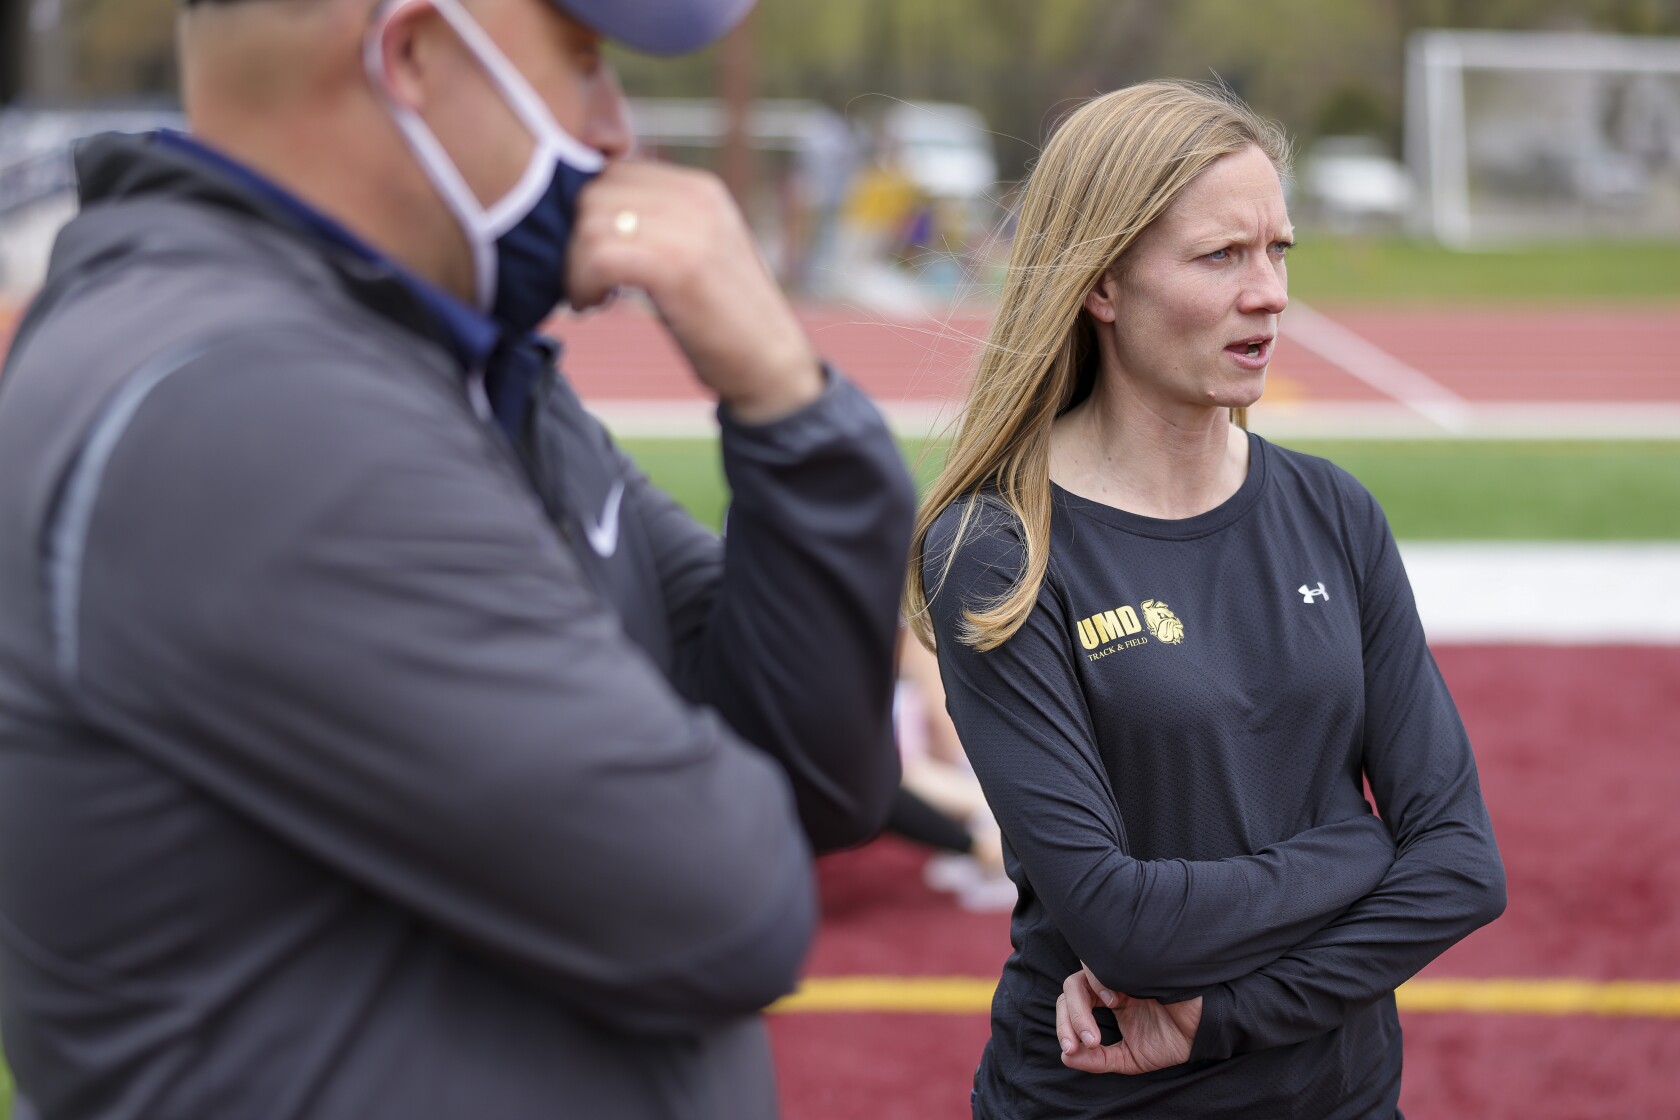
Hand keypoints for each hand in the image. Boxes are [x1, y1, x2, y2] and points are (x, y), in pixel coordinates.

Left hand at [567, 160, 821, 423]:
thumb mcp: (698, 251)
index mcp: (700, 188)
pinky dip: (582, 283)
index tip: (593, 257)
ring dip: (576, 266)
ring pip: (590, 224)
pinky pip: (599, 256)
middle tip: (588, 281)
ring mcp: (689, 229)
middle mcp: (696, 196)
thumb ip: (659, 222)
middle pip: (595, 194)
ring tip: (592, 297)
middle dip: (576, 240)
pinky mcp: (678, 266)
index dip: (588, 215)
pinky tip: (594, 305)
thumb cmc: (727, 320)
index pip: (613, 173)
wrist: (772, 365)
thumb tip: (589, 212)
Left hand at [1055, 963, 1200, 1075]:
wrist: (1203, 1031)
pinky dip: (1099, 983)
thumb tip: (1066, 1058)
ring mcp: (1121, 972)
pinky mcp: (1132, 965)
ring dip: (1080, 1008)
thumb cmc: (1171, 1040)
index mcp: (1109, 1001)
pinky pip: (1103, 964)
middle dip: (1068, 1020)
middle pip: (1071, 988)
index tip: (1071, 1050)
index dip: (1065, 1026)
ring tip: (1096, 1034)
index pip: (1072, 1004)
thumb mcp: (1129, 1058)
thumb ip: (1098, 1060)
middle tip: (1082, 1044)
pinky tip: (1115, 1001)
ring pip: (1082, 976)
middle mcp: (1111, 983)